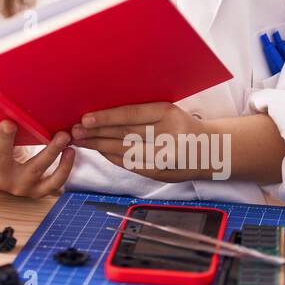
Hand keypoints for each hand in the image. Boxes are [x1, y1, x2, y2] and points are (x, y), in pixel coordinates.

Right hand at [0, 119, 74, 197]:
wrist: (10, 185)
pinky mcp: (39, 191)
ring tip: (63, 135)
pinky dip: (65, 167)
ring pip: (36, 168)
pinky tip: (71, 151)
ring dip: (51, 151)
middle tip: (8, 123)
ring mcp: (21, 186)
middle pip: (2, 157)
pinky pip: (54, 181)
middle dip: (5, 140)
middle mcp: (0, 178)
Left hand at [70, 102, 213, 182]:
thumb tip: (104, 111)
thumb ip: (141, 111)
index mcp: (169, 114)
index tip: (85, 118)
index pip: (132, 115)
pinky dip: (111, 157)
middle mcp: (167, 137)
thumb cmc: (184, 125)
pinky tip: (97, 150)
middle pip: (124, 134)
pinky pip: (129, 164)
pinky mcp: (159, 173)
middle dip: (96, 133)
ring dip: (99, 146)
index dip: (106, 117)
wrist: (210, 150)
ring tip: (80, 140)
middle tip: (75, 129)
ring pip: (123, 151)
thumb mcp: (168, 110)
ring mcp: (163, 158)